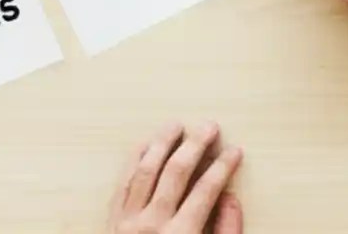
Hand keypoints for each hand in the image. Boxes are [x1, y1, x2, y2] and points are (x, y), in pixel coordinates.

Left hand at [108, 122, 244, 233]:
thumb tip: (229, 199)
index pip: (206, 190)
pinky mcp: (112, 223)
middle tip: (209, 125)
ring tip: (176, 125)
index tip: (235, 150)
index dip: (222, 167)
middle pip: (176, 172)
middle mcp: (152, 226)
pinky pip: (123, 183)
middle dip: (195, 145)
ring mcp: (128, 223)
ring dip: (162, 144)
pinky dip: (134, 160)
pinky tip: (145, 145)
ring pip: (146, 170)